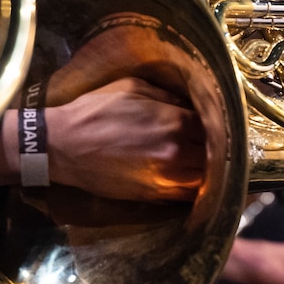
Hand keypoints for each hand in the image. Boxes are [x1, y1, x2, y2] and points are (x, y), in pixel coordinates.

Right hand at [35, 75, 204, 200]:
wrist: (63, 146)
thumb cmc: (95, 111)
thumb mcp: (133, 87)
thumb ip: (167, 96)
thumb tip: (189, 104)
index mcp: (174, 120)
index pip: (215, 125)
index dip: (218, 124)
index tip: (219, 124)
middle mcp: (176, 151)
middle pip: (215, 153)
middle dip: (219, 148)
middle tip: (220, 144)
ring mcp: (166, 177)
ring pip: (206, 178)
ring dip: (211, 171)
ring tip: (211, 164)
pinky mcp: (153, 195)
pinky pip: (187, 196)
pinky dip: (197, 190)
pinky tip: (196, 181)